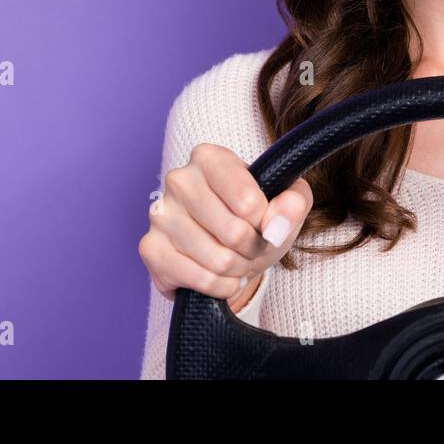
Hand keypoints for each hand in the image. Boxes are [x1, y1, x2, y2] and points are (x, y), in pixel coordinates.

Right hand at [138, 143, 312, 309]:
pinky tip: (222, 277)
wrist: (230, 247)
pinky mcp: (150, 248)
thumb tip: (276, 224)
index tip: (266, 223)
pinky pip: (196, 279)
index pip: (248, 201)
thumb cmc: (257, 218)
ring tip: (238, 260)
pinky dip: (219, 286)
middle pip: (234, 233)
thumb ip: (294, 203)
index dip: (267, 223)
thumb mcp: (288, 202)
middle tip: (253, 247)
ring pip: (217, 260)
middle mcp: (179, 179)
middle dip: (253, 249)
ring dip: (238, 269)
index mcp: (210, 157)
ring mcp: (160, 214)